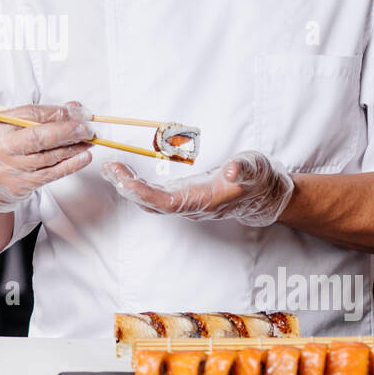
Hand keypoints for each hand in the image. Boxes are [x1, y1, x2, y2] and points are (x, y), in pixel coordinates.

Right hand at [0, 102, 94, 212]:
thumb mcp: (10, 127)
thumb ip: (40, 116)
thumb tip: (73, 108)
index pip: (30, 114)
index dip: (58, 112)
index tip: (79, 112)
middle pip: (38, 137)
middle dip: (67, 131)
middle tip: (87, 129)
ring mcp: (9, 169)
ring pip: (48, 157)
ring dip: (74, 148)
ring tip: (89, 141)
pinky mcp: (20, 185)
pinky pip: (50, 174)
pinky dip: (70, 165)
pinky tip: (83, 158)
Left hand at [101, 150, 294, 225]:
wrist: (264, 194)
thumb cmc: (259, 180)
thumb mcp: (256, 168)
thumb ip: (245, 170)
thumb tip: (233, 170)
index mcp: (204, 200)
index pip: (166, 203)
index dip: (143, 194)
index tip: (124, 181)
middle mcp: (191, 206)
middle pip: (152, 203)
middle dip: (128, 188)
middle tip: (109, 169)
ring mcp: (186, 202)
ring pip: (150, 201)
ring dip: (129, 187)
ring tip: (110, 169)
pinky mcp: (183, 196)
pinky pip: (154, 195)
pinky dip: (137, 185)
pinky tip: (125, 173)